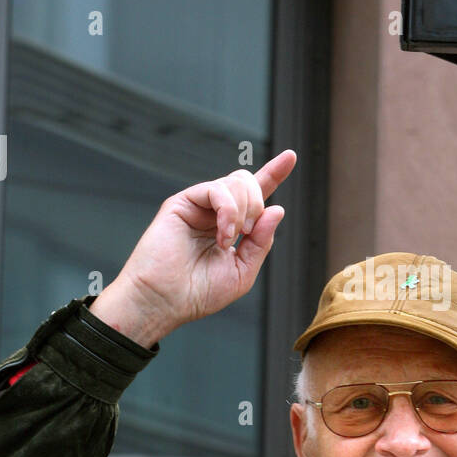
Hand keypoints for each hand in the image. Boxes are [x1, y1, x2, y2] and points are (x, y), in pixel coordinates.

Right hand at [90, 151, 296, 344]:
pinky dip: (228, 211)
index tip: (290, 156)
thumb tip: (276, 209)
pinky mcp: (182, 202)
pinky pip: (216, 189)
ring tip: (229, 239)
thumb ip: (261, 241)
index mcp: (230, 227)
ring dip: (243, 211)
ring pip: (237, 181)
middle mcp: (215, 212)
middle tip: (247, 232)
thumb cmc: (198, 293)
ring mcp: (199, 205)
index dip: (273, 174)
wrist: (165, 301)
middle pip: (248, 182)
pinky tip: (222, 234)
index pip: (255, 195)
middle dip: (258, 204)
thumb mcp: (242, 271)